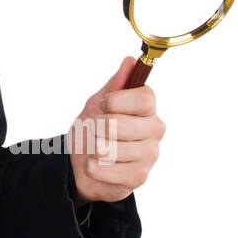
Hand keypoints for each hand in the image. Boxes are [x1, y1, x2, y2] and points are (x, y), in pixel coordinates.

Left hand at [68, 56, 164, 204]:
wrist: (82, 161)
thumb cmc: (94, 128)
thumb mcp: (99, 102)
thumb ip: (115, 84)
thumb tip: (130, 60)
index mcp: (148, 108)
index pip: (144, 98)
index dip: (117, 101)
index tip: (105, 104)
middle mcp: (155, 130)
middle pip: (120, 124)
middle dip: (97, 126)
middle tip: (96, 129)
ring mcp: (149, 155)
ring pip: (110, 149)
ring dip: (93, 148)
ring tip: (97, 148)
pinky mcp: (139, 177)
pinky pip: (105, 169)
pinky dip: (92, 166)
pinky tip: (96, 164)